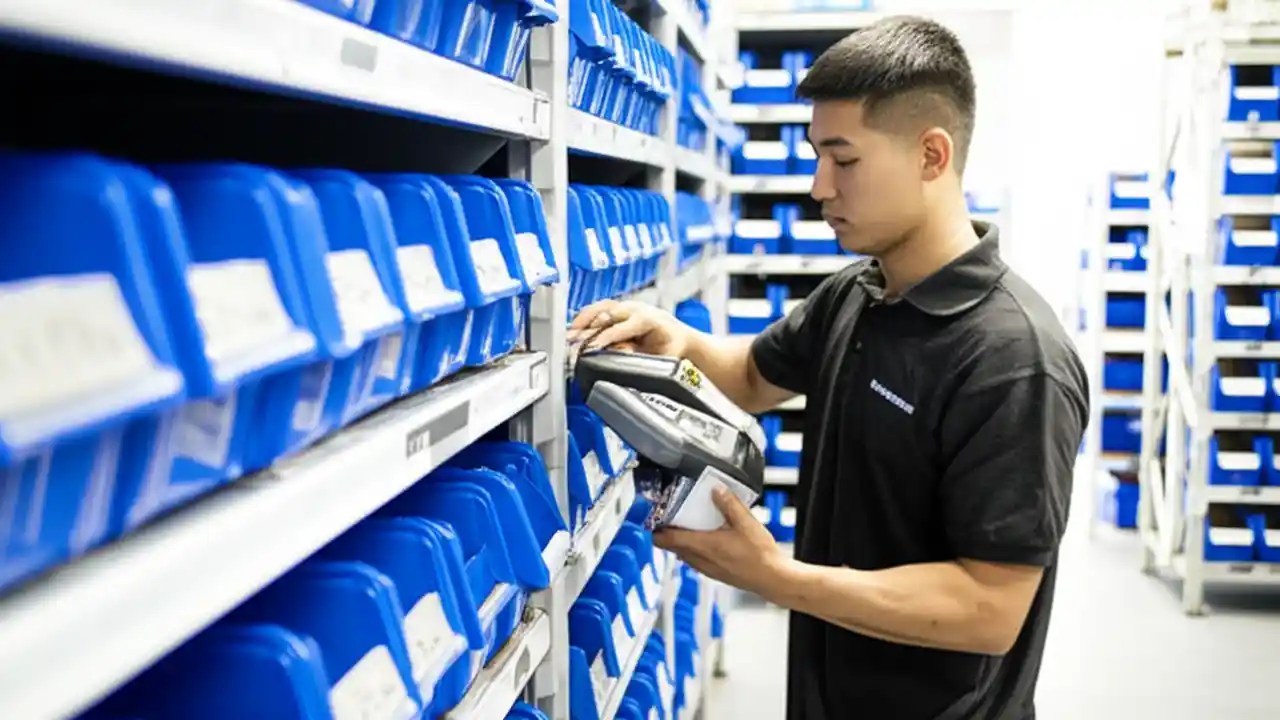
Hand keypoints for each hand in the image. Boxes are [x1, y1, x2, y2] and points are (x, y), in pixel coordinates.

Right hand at [567, 300, 693, 357]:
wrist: (679, 336)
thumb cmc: (672, 348)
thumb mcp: (661, 358)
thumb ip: (640, 357)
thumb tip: (619, 354)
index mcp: (648, 320)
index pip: (621, 328)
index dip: (605, 337)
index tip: (592, 347)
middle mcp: (636, 309)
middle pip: (607, 313)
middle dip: (588, 327)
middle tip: (572, 340)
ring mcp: (628, 306)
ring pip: (601, 307)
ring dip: (583, 319)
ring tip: (569, 333)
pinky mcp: (621, 308)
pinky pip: (600, 308)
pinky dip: (586, 316)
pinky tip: (575, 325)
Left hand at [653, 486, 789, 597]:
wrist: (773, 579)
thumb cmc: (761, 555)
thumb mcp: (747, 523)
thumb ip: (730, 504)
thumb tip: (716, 490)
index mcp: (704, 546)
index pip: (668, 540)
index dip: (656, 529)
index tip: (654, 518)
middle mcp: (701, 560)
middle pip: (672, 547)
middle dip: (668, 532)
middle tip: (673, 515)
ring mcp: (707, 569)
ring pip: (683, 554)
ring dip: (682, 541)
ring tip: (691, 524)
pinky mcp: (714, 573)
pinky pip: (695, 560)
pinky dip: (694, 548)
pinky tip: (709, 538)